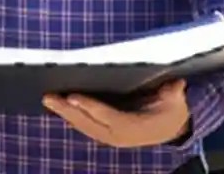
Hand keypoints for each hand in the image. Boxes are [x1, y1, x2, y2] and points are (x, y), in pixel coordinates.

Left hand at [43, 79, 190, 147]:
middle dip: (68, 110)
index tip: (73, 96)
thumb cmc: (172, 109)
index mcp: (135, 127)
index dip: (91, 107)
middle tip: (48, 97)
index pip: (109, 117)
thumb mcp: (176, 101)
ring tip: (47, 100)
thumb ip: (173, 94)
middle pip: (90, 123)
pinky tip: (57, 109)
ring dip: (64, 114)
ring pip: (84, 126)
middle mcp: (119, 135)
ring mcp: (111, 137)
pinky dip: (70, 118)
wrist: (171, 128)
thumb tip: (175, 86)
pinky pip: (85, 126)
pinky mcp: (106, 134)